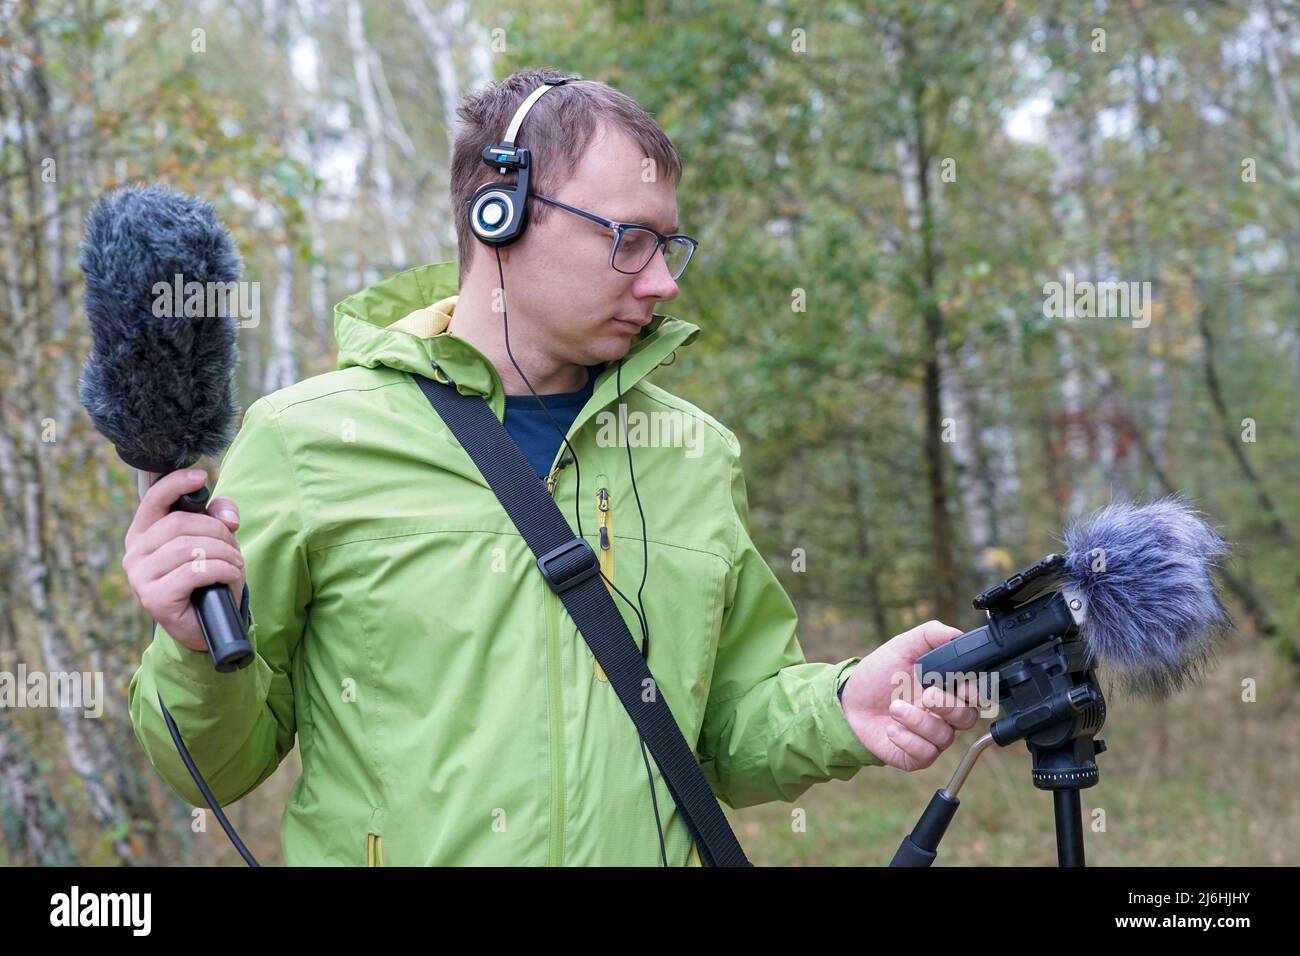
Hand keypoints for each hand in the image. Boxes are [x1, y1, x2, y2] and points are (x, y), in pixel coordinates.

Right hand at [122, 468, 243, 652]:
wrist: (204, 625)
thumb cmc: (207, 578)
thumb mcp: (215, 541)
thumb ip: (220, 518)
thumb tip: (228, 517)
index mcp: (143, 534)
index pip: (153, 499)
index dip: (176, 483)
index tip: (200, 476)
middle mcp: (134, 553)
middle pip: (181, 523)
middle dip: (217, 531)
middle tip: (234, 547)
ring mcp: (140, 577)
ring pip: (190, 548)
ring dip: (224, 553)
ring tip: (235, 564)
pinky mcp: (155, 598)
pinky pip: (196, 572)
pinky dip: (222, 570)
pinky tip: (230, 576)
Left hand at [840, 620, 980, 770]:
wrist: (850, 701)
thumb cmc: (879, 674)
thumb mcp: (901, 647)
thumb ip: (929, 635)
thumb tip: (956, 634)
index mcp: (947, 688)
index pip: (976, 694)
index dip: (976, 692)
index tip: (963, 687)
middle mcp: (944, 714)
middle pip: (967, 718)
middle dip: (948, 706)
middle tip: (926, 695)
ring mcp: (932, 736)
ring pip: (944, 736)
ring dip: (918, 721)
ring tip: (894, 708)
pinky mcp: (917, 755)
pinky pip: (926, 754)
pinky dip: (908, 740)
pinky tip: (891, 728)